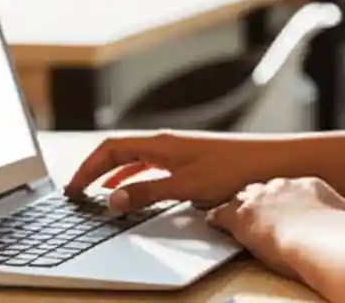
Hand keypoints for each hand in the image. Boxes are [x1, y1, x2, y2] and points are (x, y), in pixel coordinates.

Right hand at [64, 131, 284, 211]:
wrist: (272, 161)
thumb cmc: (234, 170)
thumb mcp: (186, 186)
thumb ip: (148, 193)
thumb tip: (113, 201)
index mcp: (160, 143)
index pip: (111, 148)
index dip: (88, 167)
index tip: (72, 187)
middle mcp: (167, 142)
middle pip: (119, 152)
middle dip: (96, 171)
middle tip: (79, 192)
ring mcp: (179, 150)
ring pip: (135, 160)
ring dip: (115, 176)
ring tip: (101, 196)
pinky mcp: (192, 160)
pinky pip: (152, 167)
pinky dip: (135, 179)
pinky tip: (138, 194)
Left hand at [207, 177, 344, 278]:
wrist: (326, 239)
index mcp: (311, 186)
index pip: (289, 190)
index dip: (282, 202)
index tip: (282, 210)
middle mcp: (283, 187)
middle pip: (262, 190)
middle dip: (257, 200)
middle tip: (253, 211)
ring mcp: (261, 199)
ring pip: (239, 198)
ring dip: (235, 207)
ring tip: (227, 214)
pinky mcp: (242, 216)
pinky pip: (220, 214)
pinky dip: (214, 220)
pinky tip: (209, 223)